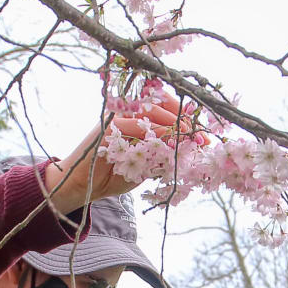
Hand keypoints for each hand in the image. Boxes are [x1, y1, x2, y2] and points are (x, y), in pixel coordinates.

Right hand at [47, 85, 197, 212]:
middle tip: (199, 138)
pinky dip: (155, 134)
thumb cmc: (115, 174)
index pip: (165, 105)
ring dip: (174, 126)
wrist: (83, 185)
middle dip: (184, 120)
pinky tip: (169, 144)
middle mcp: (125, 110)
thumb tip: (193, 144)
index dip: (186, 118)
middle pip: (161, 102)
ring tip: (187, 140)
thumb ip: (165, 152)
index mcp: (135, 115)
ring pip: (151, 112)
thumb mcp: (148, 164)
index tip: (203, 136)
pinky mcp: (107, 125)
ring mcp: (116, 115)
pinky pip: (137, 125)